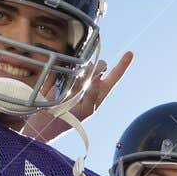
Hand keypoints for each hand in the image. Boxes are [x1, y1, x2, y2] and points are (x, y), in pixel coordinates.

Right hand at [20, 51, 134, 142]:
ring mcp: (77, 80)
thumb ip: (93, 95)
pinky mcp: (64, 76)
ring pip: (85, 66)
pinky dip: (69, 72)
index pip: (114, 77)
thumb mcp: (86, 111)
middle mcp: (90, 85)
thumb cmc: (70, 120)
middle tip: (88, 79)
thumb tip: (98, 78)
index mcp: (99, 93)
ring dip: (82, 73)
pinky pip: (70, 68)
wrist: (46, 122)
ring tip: (73, 87)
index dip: (122, 65)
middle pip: (99, 68)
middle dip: (96, 69)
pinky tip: (65, 82)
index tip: (130, 53)